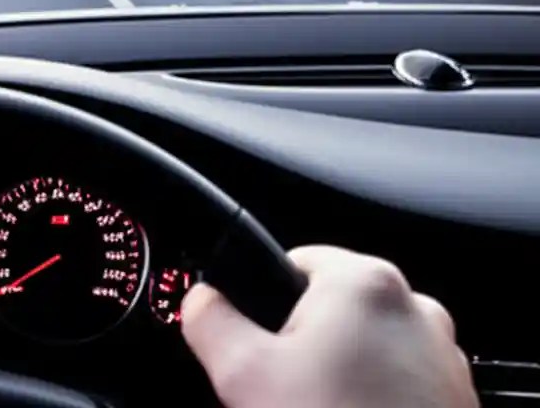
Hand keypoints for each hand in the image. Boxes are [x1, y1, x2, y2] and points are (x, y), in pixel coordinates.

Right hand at [182, 245, 476, 407]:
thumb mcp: (241, 372)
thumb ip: (207, 318)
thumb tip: (200, 299)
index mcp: (364, 281)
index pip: (293, 261)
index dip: (263, 305)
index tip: (261, 348)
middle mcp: (415, 307)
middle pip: (329, 309)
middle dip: (302, 346)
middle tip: (286, 391)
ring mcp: (443, 354)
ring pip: (364, 348)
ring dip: (338, 373)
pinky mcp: (454, 394)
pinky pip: (397, 382)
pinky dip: (371, 398)